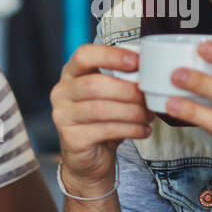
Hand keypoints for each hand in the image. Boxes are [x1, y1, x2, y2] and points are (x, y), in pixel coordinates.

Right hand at [50, 44, 154, 196]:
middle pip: (94, 85)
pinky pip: (105, 130)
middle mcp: (61, 93)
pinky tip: (143, 131)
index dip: (110, 55)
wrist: (89, 157)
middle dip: (127, 91)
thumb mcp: (110, 94)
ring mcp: (62, 116)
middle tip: (148, 97)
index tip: (137, 61)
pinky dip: (130, 129)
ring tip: (149, 116)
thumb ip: (122, 78)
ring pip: (101, 109)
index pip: (83, 55)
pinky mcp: (71, 138)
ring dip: (132, 112)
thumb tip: (151, 65)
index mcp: (71, 74)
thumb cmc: (103, 119)